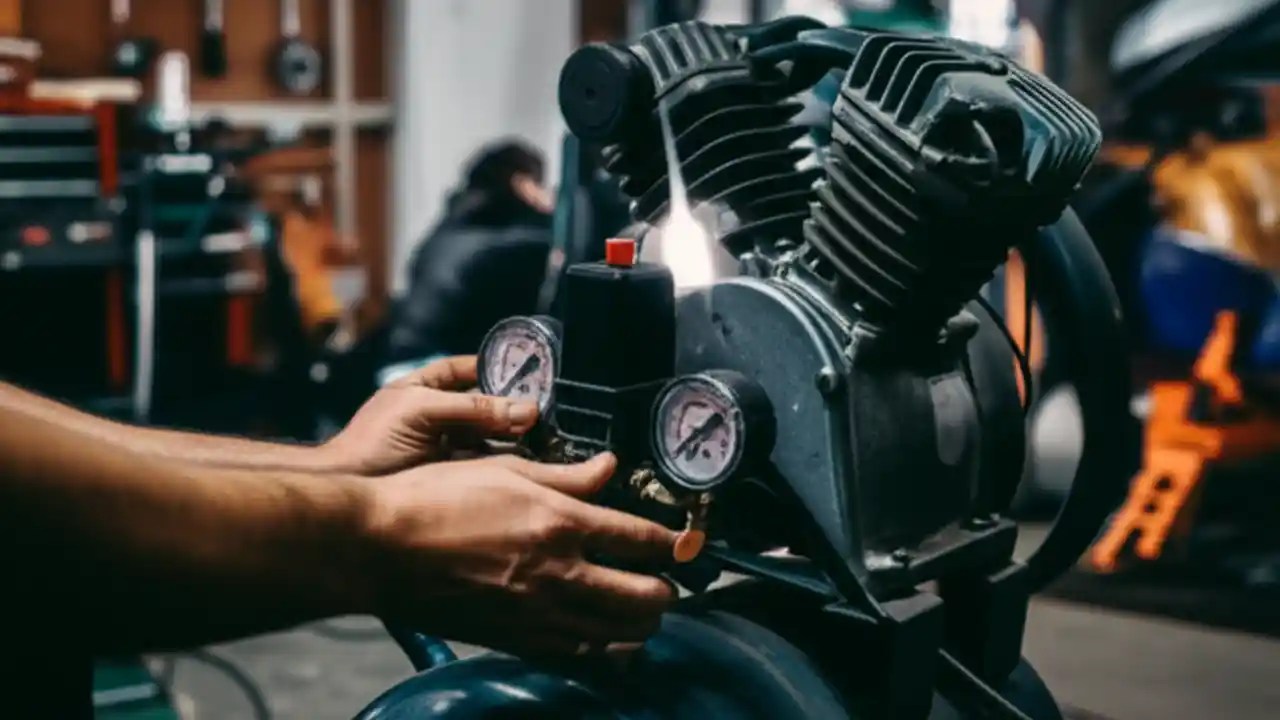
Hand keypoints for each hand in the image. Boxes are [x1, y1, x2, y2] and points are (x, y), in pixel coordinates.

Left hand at [323, 356, 538, 474]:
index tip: (521, 369)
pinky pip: (483, 461)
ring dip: (510, 434)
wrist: (349, 489)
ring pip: (485, 433)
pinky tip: (524, 459)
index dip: (488, 366)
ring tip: (541, 435)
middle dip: (508, 405)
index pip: (459, 370)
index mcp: (420, 389)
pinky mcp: (450, 473)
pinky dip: (503, 460)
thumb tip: (528, 409)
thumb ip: (473, 408)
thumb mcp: (422, 411)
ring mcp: (442, 444)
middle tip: (540, 409)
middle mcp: (435, 414)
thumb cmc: (374, 441)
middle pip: (480, 403)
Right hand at [362, 453, 677, 657]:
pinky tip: (609, 643)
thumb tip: (610, 468)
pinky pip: (579, 657)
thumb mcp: (506, 469)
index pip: (643, 539)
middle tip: (668, 580)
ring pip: (620, 633)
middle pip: (645, 595)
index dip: (675, 542)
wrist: (379, 548)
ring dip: (642, 623)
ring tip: (644, 610)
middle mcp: (559, 572)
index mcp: (560, 522)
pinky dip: (605, 653)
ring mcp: (538, 613)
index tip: (686, 543)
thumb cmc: (434, 498)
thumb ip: (567, 474)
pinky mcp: (516, 641)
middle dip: (667, 589)